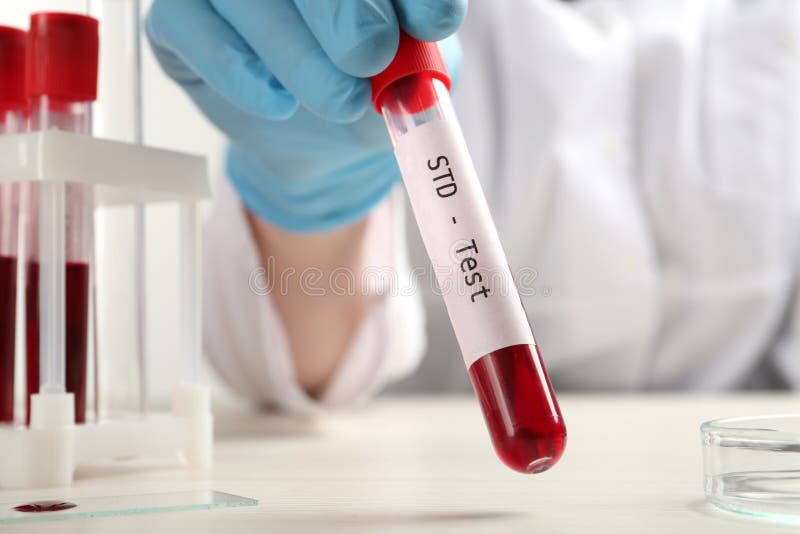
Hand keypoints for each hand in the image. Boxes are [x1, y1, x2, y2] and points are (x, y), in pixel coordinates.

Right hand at [146, 0, 464, 231]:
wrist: (329, 144)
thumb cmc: (374, 87)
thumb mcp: (416, 68)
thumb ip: (421, 43)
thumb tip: (430, 18)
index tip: (435, 23)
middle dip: (340, 9)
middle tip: (372, 58)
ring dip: (296, 51)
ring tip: (342, 103)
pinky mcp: (179, 19)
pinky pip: (189, 27)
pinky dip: (237, 69)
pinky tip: (278, 104)